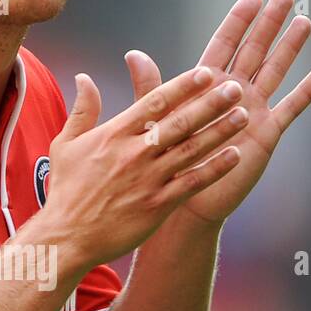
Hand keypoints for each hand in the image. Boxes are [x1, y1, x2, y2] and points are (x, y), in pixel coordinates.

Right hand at [42, 57, 250, 269]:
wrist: (67, 237)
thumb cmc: (66, 191)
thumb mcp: (65, 144)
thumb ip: (82, 110)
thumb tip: (84, 78)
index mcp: (114, 134)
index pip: (155, 102)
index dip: (183, 85)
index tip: (207, 72)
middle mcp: (134, 153)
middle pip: (180, 122)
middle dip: (210, 103)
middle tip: (236, 87)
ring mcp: (148, 180)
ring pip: (191, 150)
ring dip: (220, 131)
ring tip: (244, 115)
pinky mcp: (157, 205)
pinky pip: (192, 182)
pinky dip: (215, 168)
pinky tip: (235, 155)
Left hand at [124, 0, 310, 226]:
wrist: (185, 200)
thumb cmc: (167, 160)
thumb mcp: (157, 121)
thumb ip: (152, 87)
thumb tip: (133, 53)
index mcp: (206, 86)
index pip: (225, 45)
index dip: (238, 22)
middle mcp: (232, 93)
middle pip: (254, 51)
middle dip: (268, 24)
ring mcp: (252, 111)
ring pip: (275, 72)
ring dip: (290, 48)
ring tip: (305, 22)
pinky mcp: (266, 133)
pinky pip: (290, 109)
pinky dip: (306, 92)